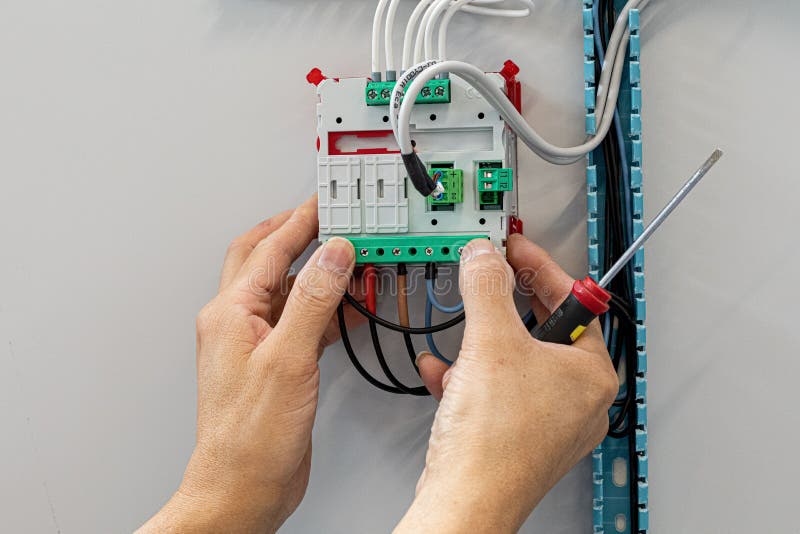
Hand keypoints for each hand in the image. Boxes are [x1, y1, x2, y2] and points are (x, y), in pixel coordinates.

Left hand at [139, 196, 360, 533]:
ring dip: (318, 272)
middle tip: (326, 216)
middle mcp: (238, 322)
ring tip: (349, 258)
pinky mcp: (276, 363)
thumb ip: (312, 301)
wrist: (243, 486)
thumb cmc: (249, 436)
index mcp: (230, 313)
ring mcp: (256, 343)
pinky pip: (301, 321)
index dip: (301, 220)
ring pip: (288, 290)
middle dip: (296, 233)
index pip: (270, 249)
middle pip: (266, 259)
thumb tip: (334, 255)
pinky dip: (326, 309)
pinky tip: (350, 309)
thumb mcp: (287, 359)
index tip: (325, 202)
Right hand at [398, 234, 617, 532]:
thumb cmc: (494, 443)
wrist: (464, 502)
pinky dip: (466, 378)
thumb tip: (485, 257)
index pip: (573, 300)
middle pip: (539, 330)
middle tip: (485, 281)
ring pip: (511, 363)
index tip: (515, 248)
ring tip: (457, 343)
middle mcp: (577, 400)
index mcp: (591, 374)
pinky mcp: (517, 438)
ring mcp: (548, 422)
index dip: (539, 265)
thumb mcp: (490, 341)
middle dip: (500, 310)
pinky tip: (441, 375)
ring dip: (476, 348)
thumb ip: (487, 287)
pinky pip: (494, 392)